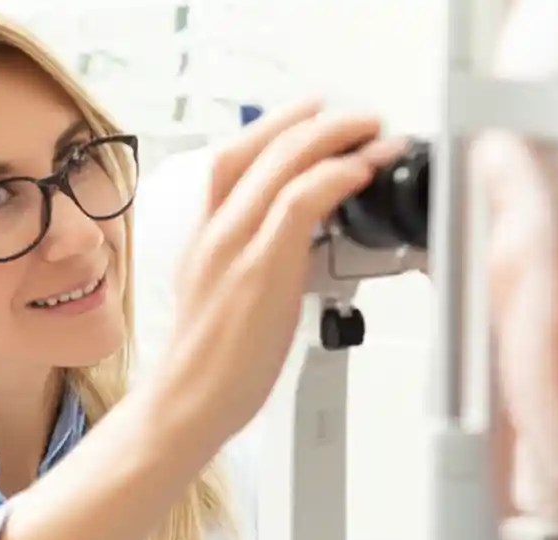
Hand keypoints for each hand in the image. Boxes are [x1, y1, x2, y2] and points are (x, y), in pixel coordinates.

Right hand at [155, 101, 406, 440]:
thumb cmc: (211, 364)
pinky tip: (359, 171)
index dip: (280, 126)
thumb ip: (255, 261)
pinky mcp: (258, 270)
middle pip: (261, 147)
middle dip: (318, 120)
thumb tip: (301, 244)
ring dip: (334, 138)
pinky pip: (298, 203)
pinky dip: (333, 178)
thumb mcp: (226, 296)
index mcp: (206, 235)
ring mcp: (233, 247)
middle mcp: (215, 231)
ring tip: (372, 132)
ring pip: (282, 164)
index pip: (236, 155)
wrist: (185, 405)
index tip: (318, 116)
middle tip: (359, 117)